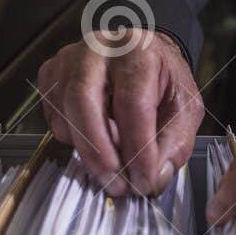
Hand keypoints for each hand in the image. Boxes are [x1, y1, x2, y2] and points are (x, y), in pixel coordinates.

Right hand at [36, 28, 202, 195]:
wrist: (142, 53)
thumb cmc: (163, 78)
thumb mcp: (185, 108)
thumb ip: (175, 144)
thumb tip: (154, 180)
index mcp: (138, 51)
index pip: (133, 103)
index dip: (138, 149)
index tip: (143, 181)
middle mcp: (98, 48)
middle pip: (83, 101)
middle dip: (99, 152)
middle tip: (117, 185)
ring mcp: (68, 59)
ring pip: (64, 113)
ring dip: (87, 150)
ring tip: (113, 166)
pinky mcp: (51, 74)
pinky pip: (53, 117)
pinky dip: (73, 139)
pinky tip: (96, 140)